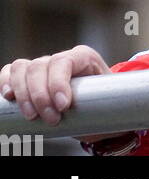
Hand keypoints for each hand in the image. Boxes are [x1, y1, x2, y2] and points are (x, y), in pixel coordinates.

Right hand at [1, 45, 121, 141]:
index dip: (58, 82)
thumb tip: (102, 114)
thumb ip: (102, 104)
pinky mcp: (29, 77)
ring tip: (32, 116)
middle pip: (40, 66)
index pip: (64, 61)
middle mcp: (61, 59)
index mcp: (83, 58)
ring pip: (23, 68)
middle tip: (51, 120)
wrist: (100, 107)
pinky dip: (6, 82)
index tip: (62, 106)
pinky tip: (9, 97)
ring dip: (23, 94)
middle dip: (41, 96)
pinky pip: (12, 71)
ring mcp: (43, 66)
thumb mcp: (109, 102)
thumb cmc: (105, 105)